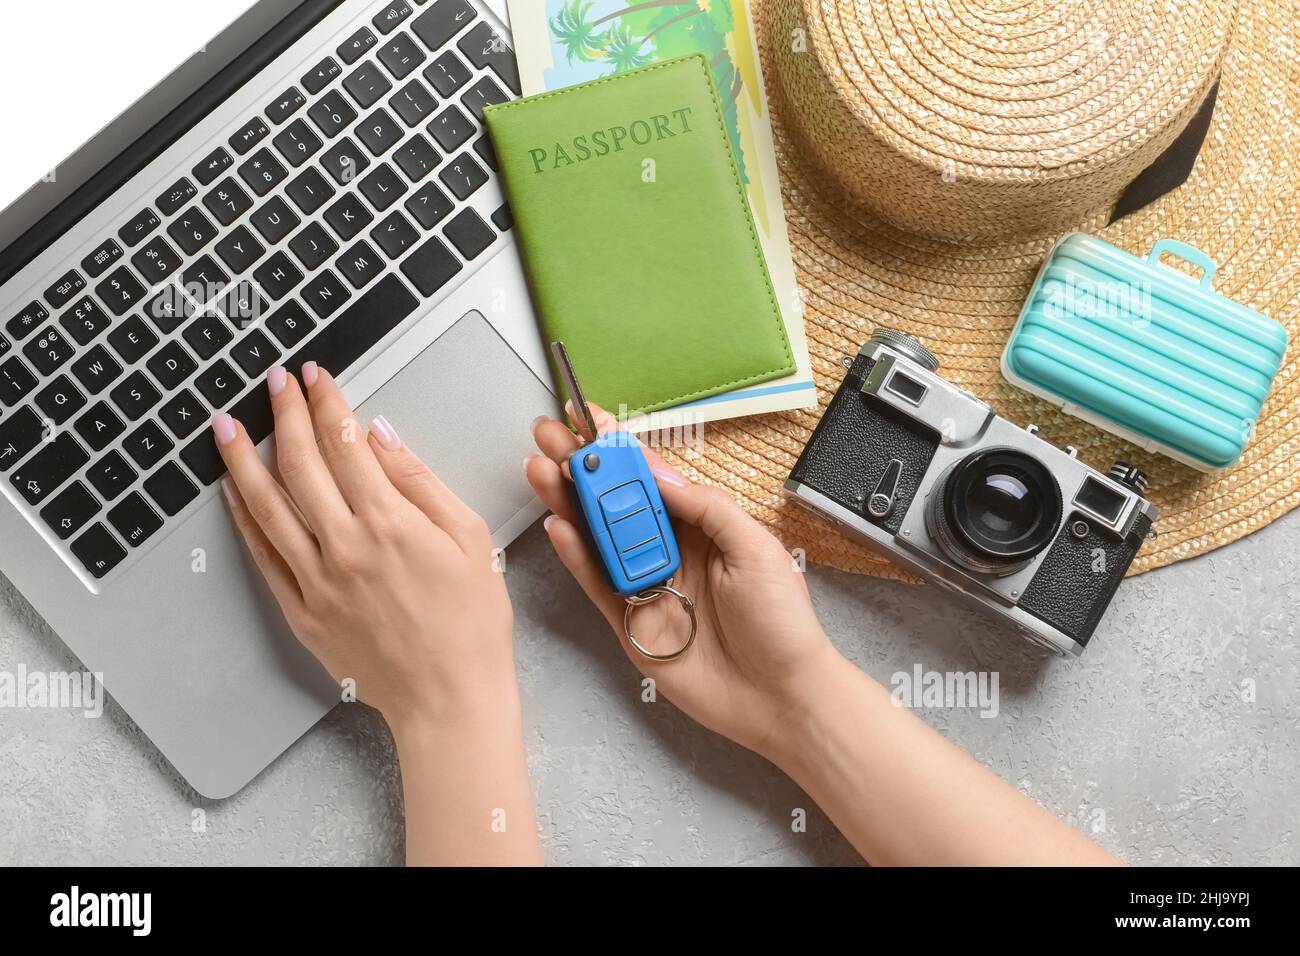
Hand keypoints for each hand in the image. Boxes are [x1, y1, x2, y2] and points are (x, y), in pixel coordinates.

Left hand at [213, 362, 514, 733]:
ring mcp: (317, 580)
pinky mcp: (302, 612)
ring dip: (244, 458)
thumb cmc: (471, 623)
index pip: (346, 443)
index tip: (316, 377)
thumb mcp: (468, 538)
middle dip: (285, 414)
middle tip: (273, 383)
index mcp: (390, 522)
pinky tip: (234, 491)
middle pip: (301, 463)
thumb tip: (382, 437)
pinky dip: (244, 518)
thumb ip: (420, 482)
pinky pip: (263, 555)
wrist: (449, 698)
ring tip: (227, 425)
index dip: (327, 403)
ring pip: (268, 505)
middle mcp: (345, 546)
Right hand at [524, 403, 840, 759]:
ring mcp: (646, 585)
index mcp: (703, 527)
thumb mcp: (755, 547)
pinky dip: (575, 555)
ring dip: (568, 502)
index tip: (590, 420)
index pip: (652, 478)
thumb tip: (657, 471)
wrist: (781, 696)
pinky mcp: (629, 622)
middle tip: (549, 436)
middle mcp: (669, 551)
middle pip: (614, 501)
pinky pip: (595, 583)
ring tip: (542, 469)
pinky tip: (558, 524)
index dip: (620, 449)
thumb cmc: (782, 624)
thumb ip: (705, 506)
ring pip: (597, 537)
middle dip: (581, 467)